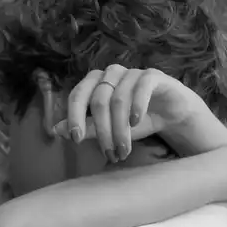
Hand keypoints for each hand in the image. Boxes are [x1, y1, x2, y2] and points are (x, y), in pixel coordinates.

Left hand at [52, 65, 201, 161]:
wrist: (170, 113)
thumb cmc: (135, 120)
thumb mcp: (108, 128)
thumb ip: (84, 127)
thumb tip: (56, 130)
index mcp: (95, 82)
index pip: (78, 95)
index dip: (74, 116)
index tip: (75, 140)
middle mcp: (111, 73)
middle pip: (98, 101)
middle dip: (102, 131)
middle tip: (109, 154)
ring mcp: (132, 72)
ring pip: (119, 100)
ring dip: (120, 129)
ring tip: (124, 150)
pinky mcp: (152, 76)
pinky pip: (141, 88)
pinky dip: (137, 106)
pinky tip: (136, 123)